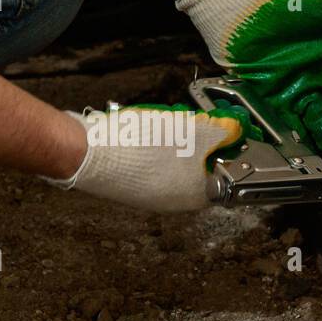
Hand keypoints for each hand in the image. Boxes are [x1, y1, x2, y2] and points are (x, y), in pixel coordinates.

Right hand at [43, 105, 246, 212]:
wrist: (85, 153)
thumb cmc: (142, 146)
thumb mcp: (191, 132)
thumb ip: (220, 132)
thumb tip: (236, 129)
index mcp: (197, 195)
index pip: (227, 172)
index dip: (229, 146)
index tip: (226, 125)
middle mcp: (176, 202)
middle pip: (200, 166)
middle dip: (199, 140)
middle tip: (190, 118)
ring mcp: (150, 195)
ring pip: (175, 163)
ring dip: (174, 140)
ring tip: (163, 120)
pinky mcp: (129, 185)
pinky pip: (152, 163)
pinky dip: (153, 146)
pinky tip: (142, 130)